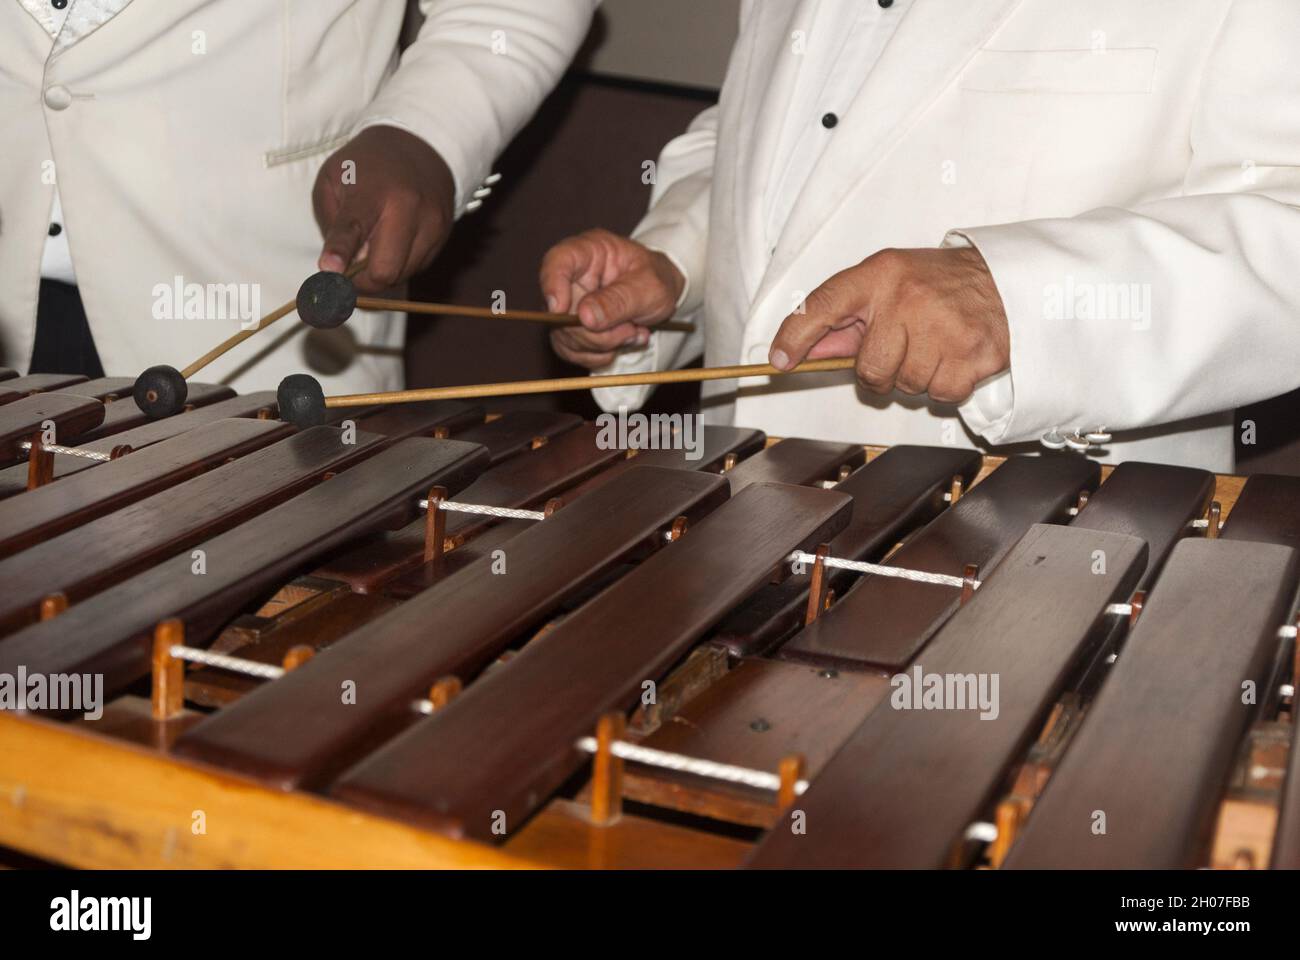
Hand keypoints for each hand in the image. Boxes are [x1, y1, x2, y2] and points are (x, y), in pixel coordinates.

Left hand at [312, 125, 454, 292]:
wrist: (419, 146)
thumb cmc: (365, 167)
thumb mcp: (332, 179)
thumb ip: (331, 223)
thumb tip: (341, 266)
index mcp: (371, 191)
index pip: (353, 228)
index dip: (339, 253)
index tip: (329, 271)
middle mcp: (406, 208)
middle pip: (385, 270)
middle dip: (363, 280)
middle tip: (351, 268)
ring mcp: (431, 223)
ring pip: (402, 275)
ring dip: (383, 271)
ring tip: (375, 246)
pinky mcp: (444, 234)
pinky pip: (418, 267)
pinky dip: (401, 263)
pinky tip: (394, 241)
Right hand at [539, 229, 685, 368]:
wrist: (662, 294)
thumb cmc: (656, 279)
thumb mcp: (650, 286)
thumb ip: (619, 300)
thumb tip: (584, 317)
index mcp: (589, 251)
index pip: (557, 261)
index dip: (552, 285)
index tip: (560, 310)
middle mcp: (572, 277)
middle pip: (559, 310)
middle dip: (594, 331)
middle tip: (629, 330)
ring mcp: (569, 305)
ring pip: (564, 336)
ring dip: (602, 345)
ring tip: (633, 333)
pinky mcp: (571, 330)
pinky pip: (573, 351)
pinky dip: (599, 355)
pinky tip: (624, 342)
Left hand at [769, 247, 1010, 403]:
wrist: (1005, 280)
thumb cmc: (936, 285)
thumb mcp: (887, 285)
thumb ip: (843, 322)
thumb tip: (797, 353)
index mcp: (880, 275)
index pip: (823, 305)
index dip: (796, 336)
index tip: (779, 361)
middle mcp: (909, 298)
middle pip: (870, 370)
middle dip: (882, 371)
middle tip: (904, 346)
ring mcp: (944, 326)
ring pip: (907, 386)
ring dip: (916, 377)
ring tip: (934, 345)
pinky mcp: (975, 353)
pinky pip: (940, 394)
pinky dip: (946, 385)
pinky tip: (954, 356)